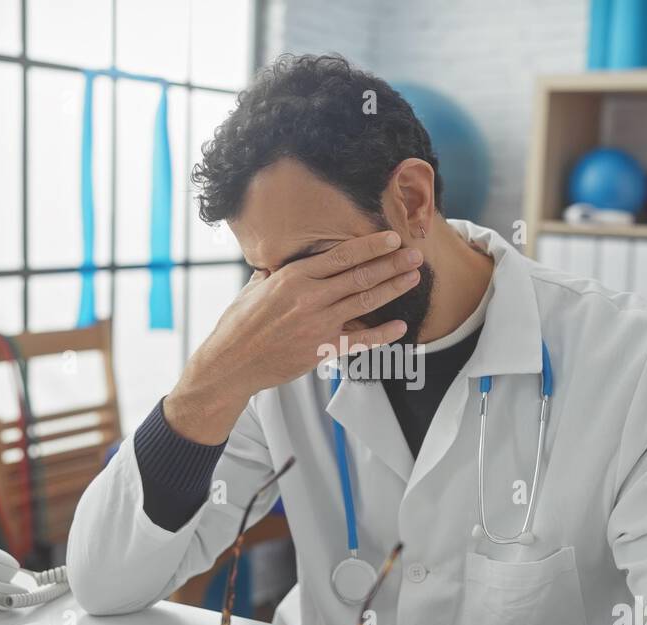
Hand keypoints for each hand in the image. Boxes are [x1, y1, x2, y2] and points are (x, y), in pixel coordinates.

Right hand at [165, 230, 421, 443]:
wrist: (230, 364)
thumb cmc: (239, 324)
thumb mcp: (255, 287)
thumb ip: (276, 273)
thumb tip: (284, 261)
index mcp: (293, 277)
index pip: (341, 256)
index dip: (371, 246)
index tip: (392, 238)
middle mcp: (309, 298)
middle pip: (360, 276)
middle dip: (392, 264)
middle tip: (415, 254)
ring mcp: (317, 324)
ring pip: (365, 302)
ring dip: (393, 289)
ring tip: (413, 278)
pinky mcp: (321, 349)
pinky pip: (360, 341)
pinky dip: (383, 335)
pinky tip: (401, 327)